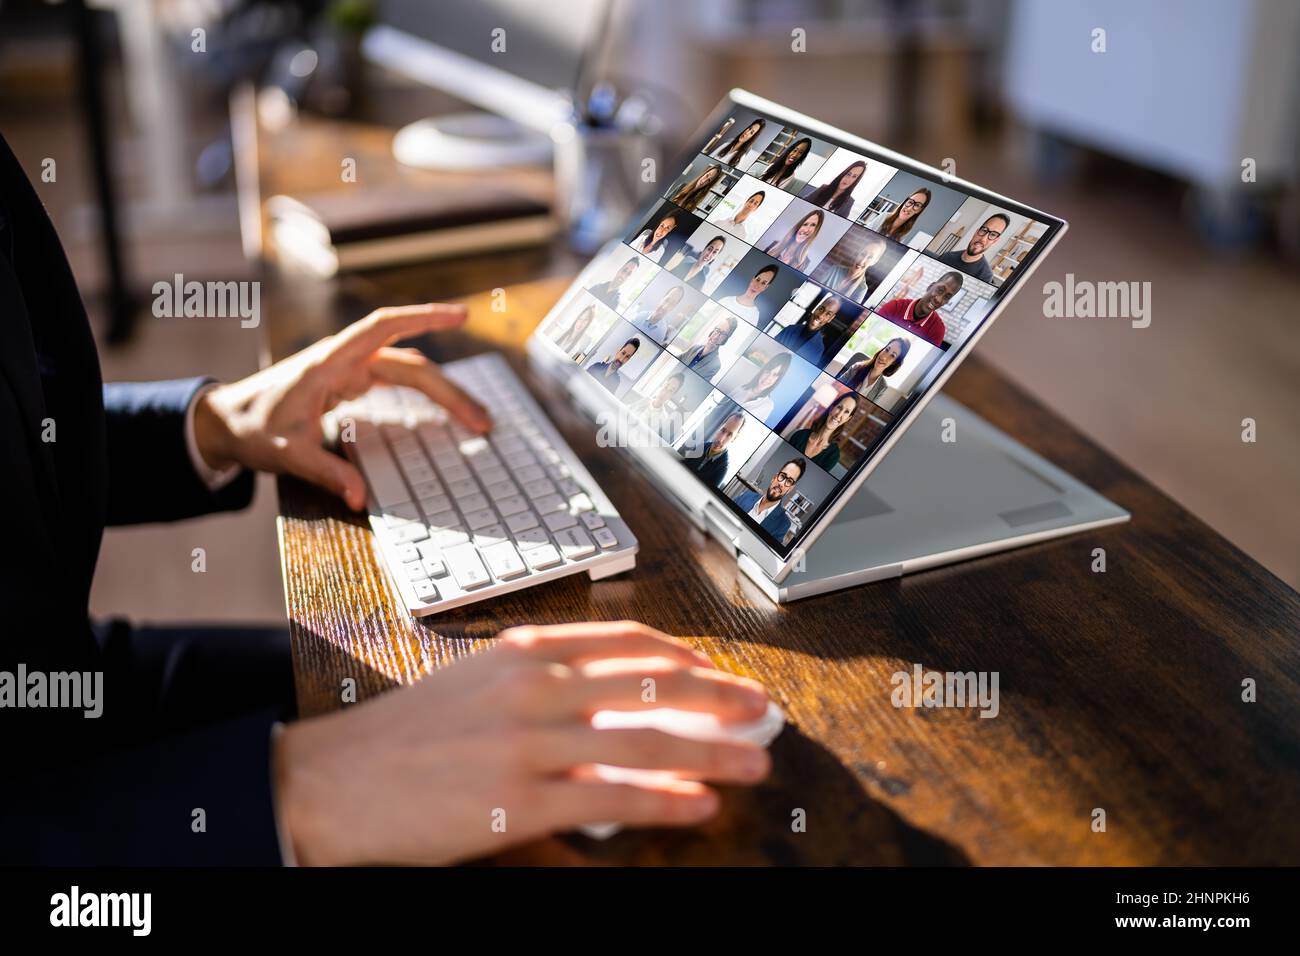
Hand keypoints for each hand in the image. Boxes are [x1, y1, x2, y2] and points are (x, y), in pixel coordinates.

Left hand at [194, 304, 489, 509]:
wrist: (228, 421)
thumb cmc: (252, 429)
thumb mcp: (284, 454)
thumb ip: (324, 472)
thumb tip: (359, 498)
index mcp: (330, 363)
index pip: (383, 328)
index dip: (423, 318)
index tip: (460, 316)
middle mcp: (346, 360)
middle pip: (412, 364)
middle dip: (451, 390)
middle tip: (483, 421)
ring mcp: (351, 371)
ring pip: (411, 373)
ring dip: (446, 394)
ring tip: (477, 420)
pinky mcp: (354, 383)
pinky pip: (401, 382)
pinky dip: (429, 394)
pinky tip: (449, 410)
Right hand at [273, 622, 771, 865]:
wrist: (333, 781)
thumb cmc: (405, 733)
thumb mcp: (477, 683)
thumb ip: (544, 683)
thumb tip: (612, 702)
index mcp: (524, 650)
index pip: (627, 642)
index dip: (685, 658)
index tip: (718, 672)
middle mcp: (534, 686)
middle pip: (653, 684)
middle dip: (719, 698)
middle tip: (761, 710)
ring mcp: (529, 742)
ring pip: (646, 740)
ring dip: (713, 752)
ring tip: (753, 762)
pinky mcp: (518, 800)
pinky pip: (613, 799)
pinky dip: (666, 801)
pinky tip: (699, 806)